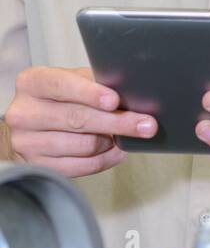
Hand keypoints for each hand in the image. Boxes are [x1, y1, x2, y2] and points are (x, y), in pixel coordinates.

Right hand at [3, 66, 156, 176]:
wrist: (33, 127)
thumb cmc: (60, 99)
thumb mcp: (72, 81)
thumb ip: (95, 82)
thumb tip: (130, 91)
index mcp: (32, 83)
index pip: (62, 85)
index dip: (90, 93)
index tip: (114, 100)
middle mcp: (24, 113)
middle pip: (77, 119)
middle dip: (118, 122)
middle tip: (147, 125)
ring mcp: (27, 142)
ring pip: (84, 145)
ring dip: (111, 142)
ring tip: (125, 136)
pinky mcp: (38, 165)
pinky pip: (82, 166)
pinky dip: (106, 159)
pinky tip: (116, 150)